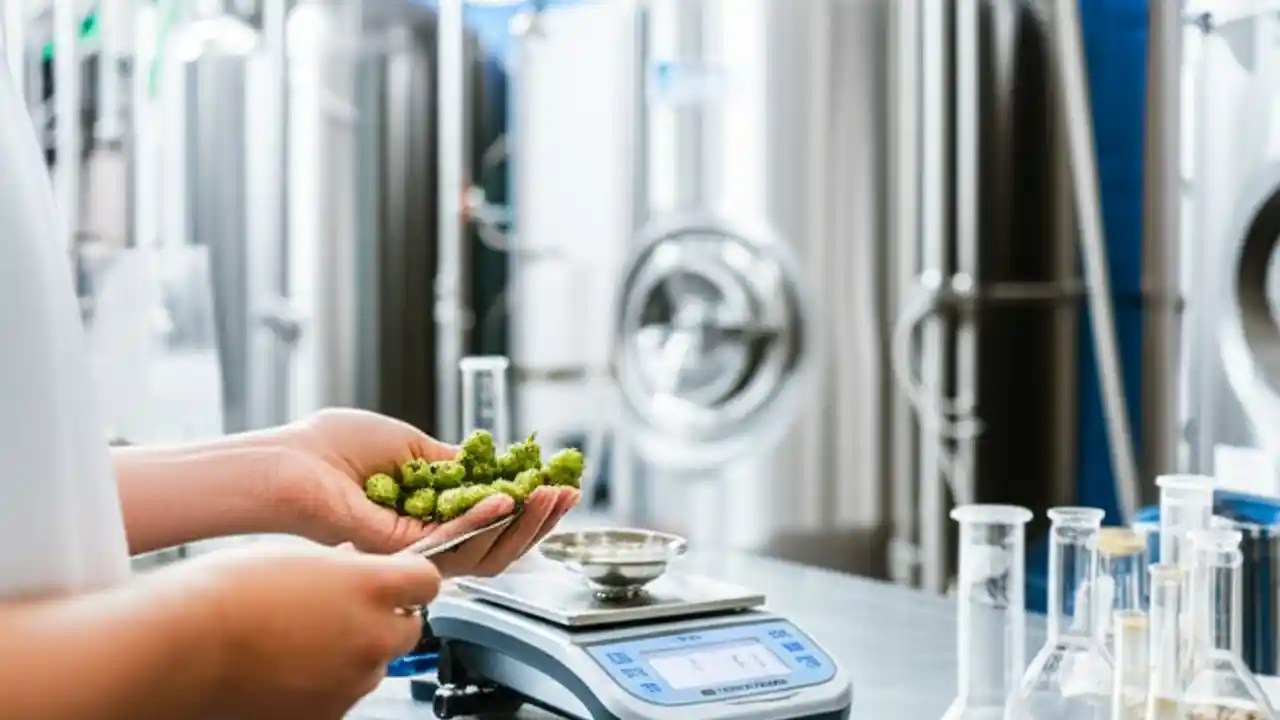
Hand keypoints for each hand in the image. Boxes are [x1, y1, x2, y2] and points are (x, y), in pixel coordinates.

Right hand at [185, 543, 439, 719]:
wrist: (180, 651)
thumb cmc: (224, 596)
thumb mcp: (295, 556)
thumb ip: (340, 566)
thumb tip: (354, 566)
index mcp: (371, 587)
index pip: (427, 580)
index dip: (411, 578)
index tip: (397, 578)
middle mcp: (372, 637)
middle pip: (408, 628)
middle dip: (385, 619)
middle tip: (343, 611)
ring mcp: (351, 682)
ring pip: (373, 665)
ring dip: (352, 653)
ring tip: (298, 642)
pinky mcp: (328, 715)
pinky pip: (341, 696)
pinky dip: (325, 684)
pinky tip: (285, 670)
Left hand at [272, 408, 579, 574]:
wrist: (290, 460)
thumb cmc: (334, 445)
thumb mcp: (410, 443)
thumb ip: (452, 463)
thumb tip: (490, 465)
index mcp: (427, 511)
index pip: (489, 521)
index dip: (528, 508)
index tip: (558, 486)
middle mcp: (423, 535)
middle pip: (495, 544)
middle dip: (537, 522)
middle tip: (567, 496)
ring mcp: (412, 548)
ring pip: (481, 552)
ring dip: (521, 524)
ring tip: (548, 497)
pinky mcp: (398, 551)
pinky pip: (451, 542)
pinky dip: (483, 521)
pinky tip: (507, 500)